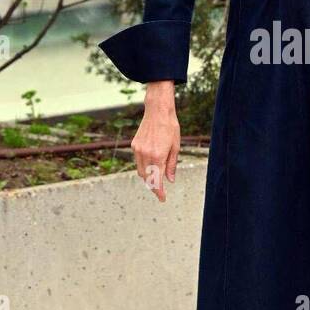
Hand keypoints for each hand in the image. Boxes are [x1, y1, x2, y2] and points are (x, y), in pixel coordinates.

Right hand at [132, 80, 179, 201]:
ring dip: (148, 177)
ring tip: (156, 178)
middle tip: (160, 190)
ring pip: (140, 171)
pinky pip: (138, 161)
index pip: (156, 181)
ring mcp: (138, 150)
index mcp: (158, 156)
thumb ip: (172, 165)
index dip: (159, 192)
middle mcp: (146, 154)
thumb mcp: (175, 147)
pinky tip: (151, 163)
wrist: (157, 110)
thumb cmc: (170, 127)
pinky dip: (144, 166)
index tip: (162, 199)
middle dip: (153, 186)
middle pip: (147, 178)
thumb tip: (170, 180)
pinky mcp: (134, 145)